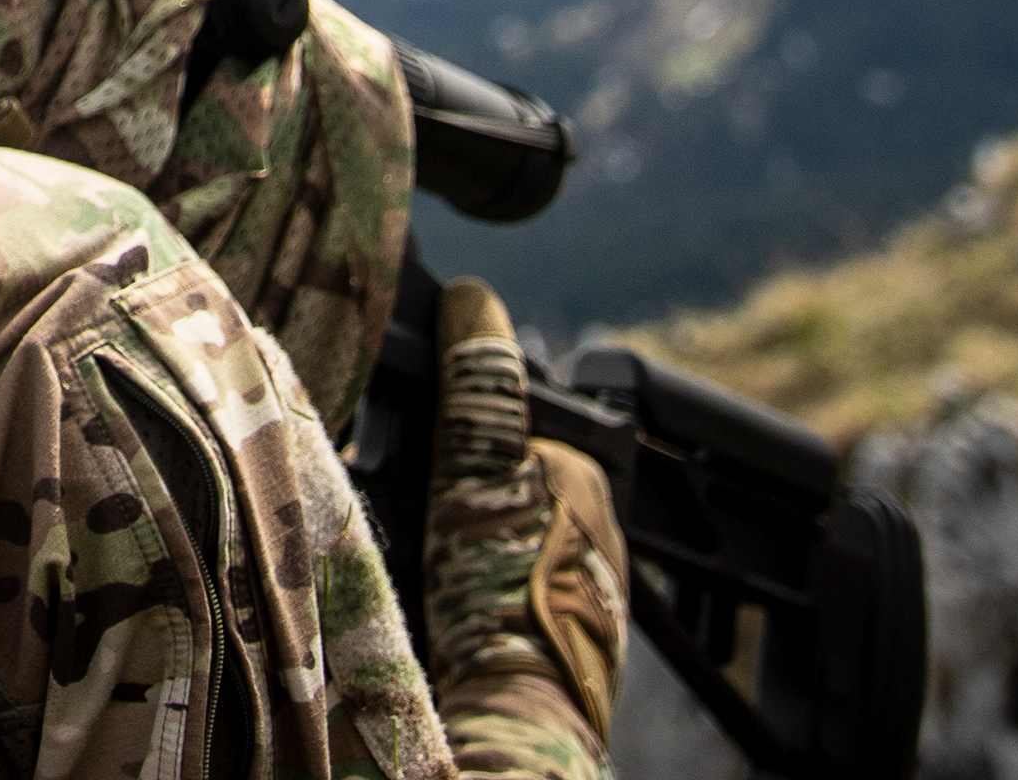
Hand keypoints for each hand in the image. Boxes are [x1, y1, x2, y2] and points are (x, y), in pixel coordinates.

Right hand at [426, 277, 625, 756]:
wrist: (515, 718)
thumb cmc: (500, 597)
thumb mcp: (473, 474)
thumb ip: (478, 392)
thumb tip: (474, 300)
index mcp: (590, 476)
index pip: (515, 420)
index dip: (460, 422)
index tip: (417, 437)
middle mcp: (601, 527)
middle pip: (514, 475)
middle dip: (466, 478)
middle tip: (416, 498)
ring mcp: (586, 586)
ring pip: (511, 528)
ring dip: (468, 530)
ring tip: (426, 549)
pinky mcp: (565, 635)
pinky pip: (512, 580)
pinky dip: (480, 577)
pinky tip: (451, 594)